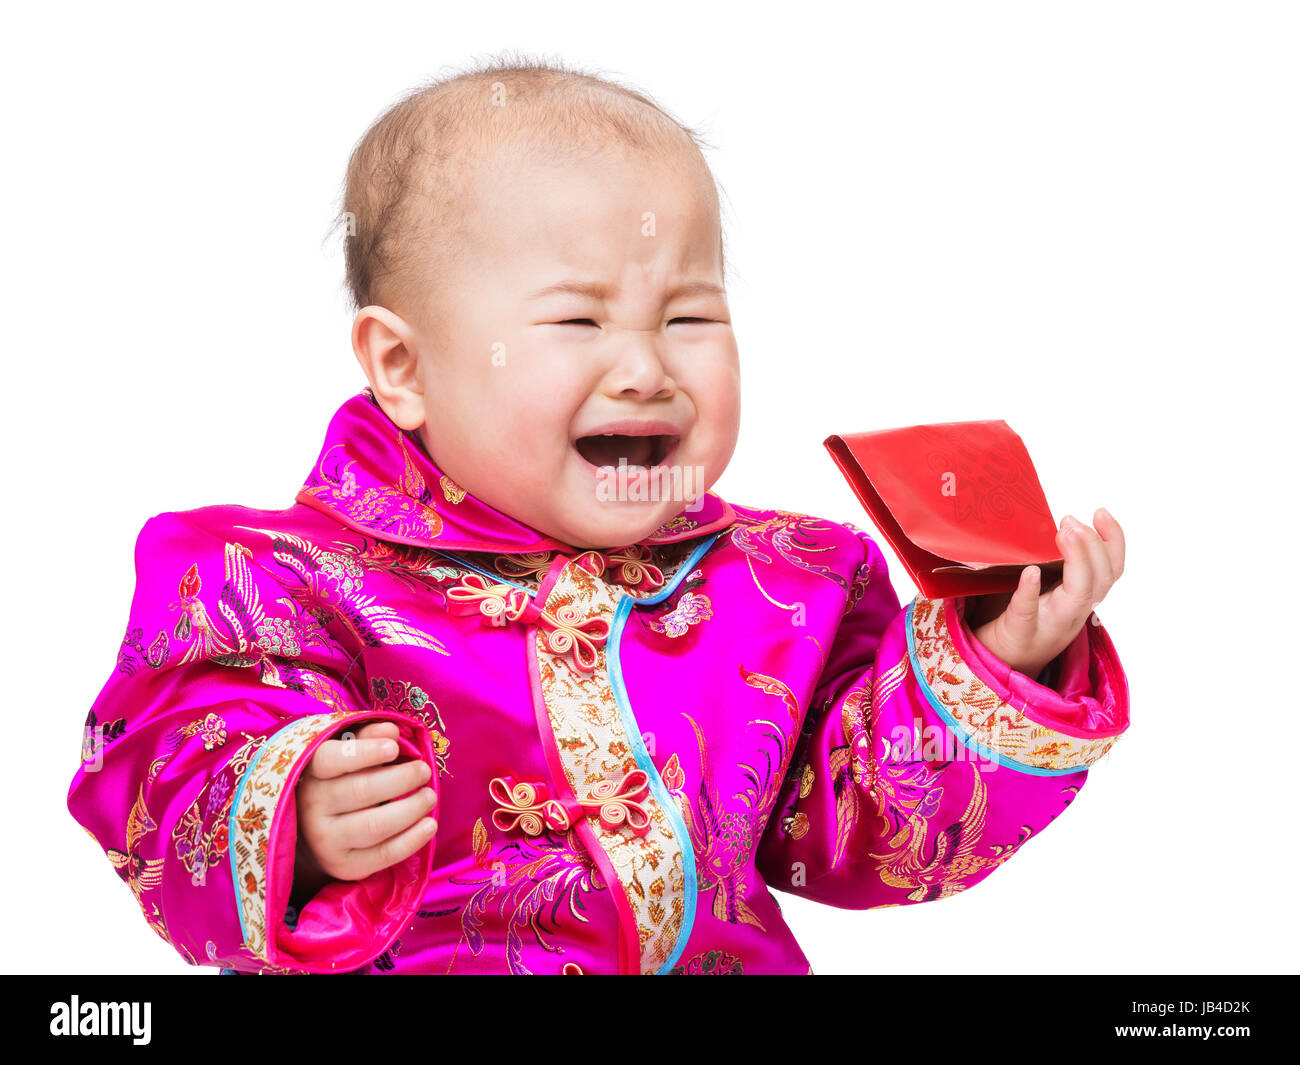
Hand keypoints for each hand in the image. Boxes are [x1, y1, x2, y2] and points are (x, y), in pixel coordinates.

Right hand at [293, 720, 436, 895]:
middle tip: (423, 770)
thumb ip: (367, 737)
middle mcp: (312, 807)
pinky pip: (384, 854)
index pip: (330, 759)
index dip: (364, 752)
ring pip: (375, 826)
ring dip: (410, 809)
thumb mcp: (344, 754)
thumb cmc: (337, 782)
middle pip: (361, 791)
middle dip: (401, 779)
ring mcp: (326, 841)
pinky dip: (412, 840)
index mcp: (310, 772)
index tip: (394, 748)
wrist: (311, 834)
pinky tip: (429, 824)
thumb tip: (392, 730)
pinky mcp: (344, 866)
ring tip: (429, 796)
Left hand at [966, 508, 1124, 678]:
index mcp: (1080, 600)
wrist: (998, 664)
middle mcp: (1072, 613)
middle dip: (1092, 545)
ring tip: (1063, 533)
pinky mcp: (1019, 634)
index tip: (1100, 512)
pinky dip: (1030, 593)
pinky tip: (1029, 572)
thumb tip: (1054, 522)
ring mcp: (1049, 625)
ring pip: (1078, 597)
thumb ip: (1056, 565)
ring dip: (1076, 561)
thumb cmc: (1022, 618)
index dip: (1114, 541)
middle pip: (1101, 581)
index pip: (1111, 571)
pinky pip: (1028, 614)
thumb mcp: (1048, 591)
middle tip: (1070, 521)